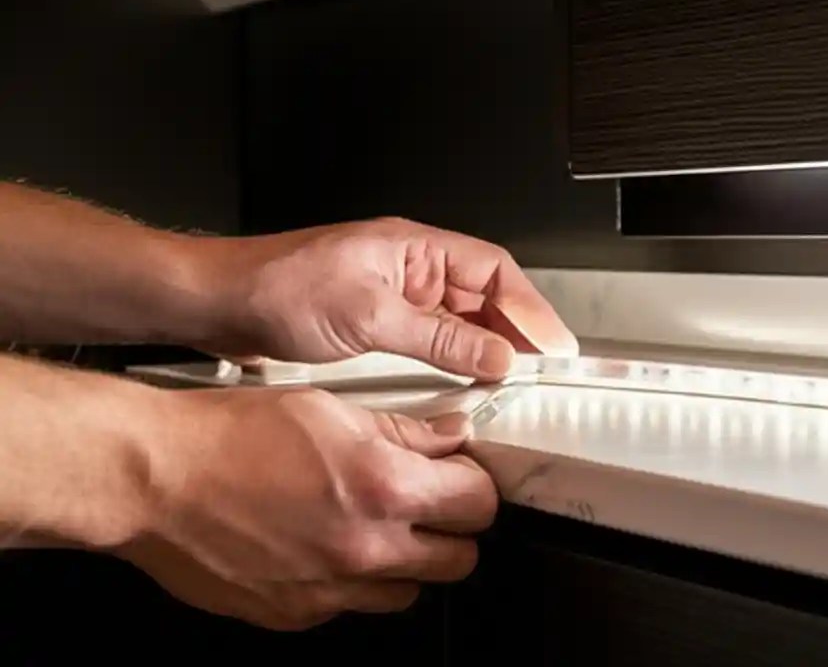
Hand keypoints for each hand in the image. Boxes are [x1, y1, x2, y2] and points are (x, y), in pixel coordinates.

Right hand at [118, 386, 496, 630]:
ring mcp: (332, 590)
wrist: (153, 478)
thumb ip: (405, 430)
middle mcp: (367, 549)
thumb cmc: (229, 434)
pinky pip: (352, 606)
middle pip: (459, 559)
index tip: (461, 475)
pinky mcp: (297, 613)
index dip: (474, 485)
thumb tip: (450, 436)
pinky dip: (352, 581)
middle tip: (428, 502)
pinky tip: (325, 543)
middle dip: (452, 529)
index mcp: (386, 488)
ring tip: (373, 524)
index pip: (479, 505)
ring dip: (406, 560)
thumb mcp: (330, 408)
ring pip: (409, 591)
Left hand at [207, 217, 577, 379]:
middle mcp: (410, 267)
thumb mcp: (369, 317)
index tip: (554, 344)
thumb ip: (440, 338)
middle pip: (486, 294)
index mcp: (415, 248)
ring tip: (514, 379)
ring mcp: (394, 294)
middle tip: (544, 368)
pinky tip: (466, 381)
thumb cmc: (277, 288)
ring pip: (463, 318)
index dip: (531, 308)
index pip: (495, 270)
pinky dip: (457, 358)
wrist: (216, 303)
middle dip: (518, 329)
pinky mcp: (376, 321)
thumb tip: (495, 357)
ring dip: (490, 347)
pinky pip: (434, 337)